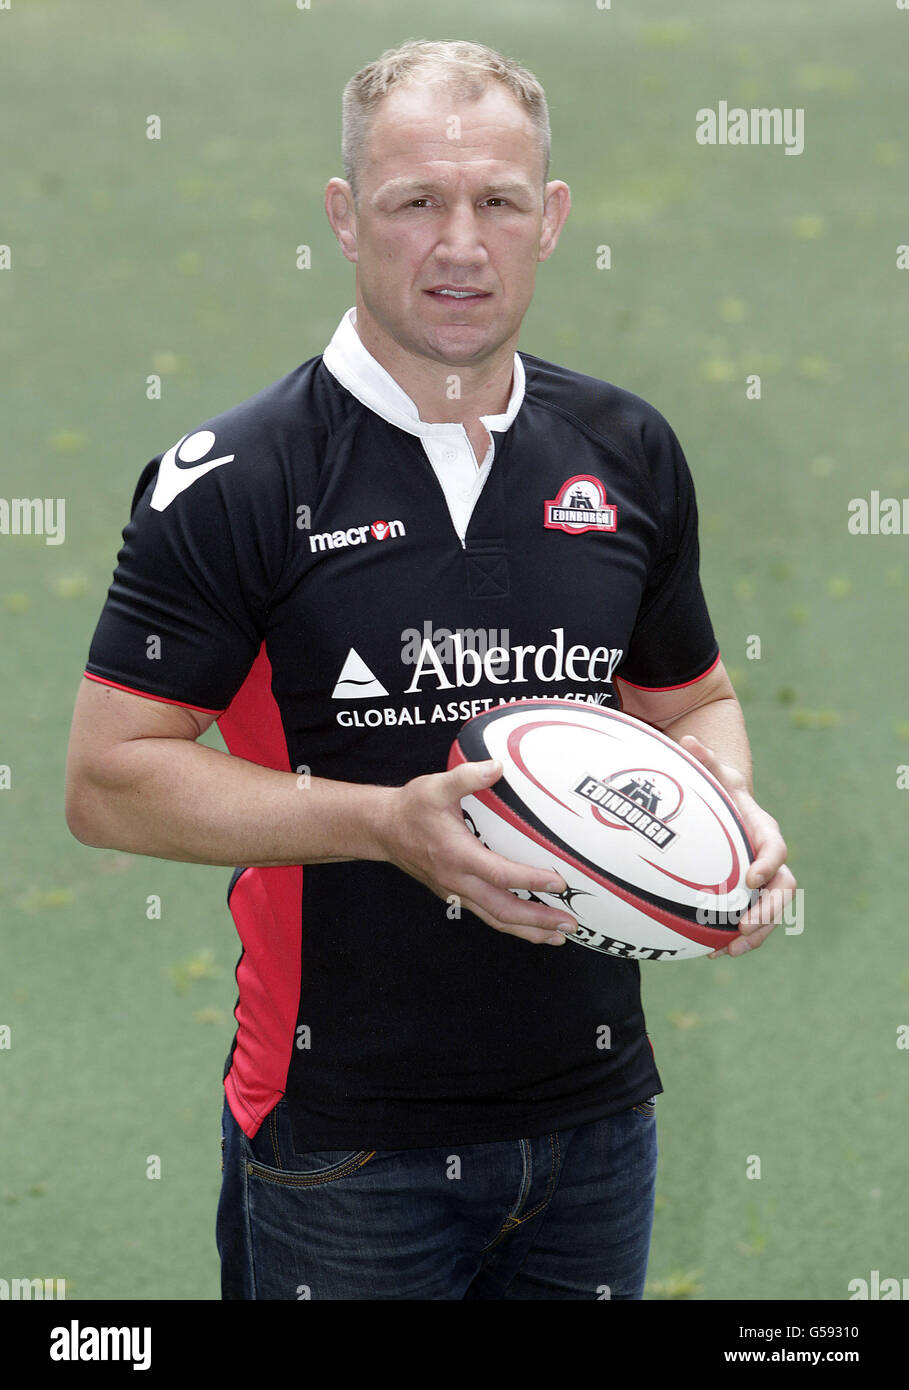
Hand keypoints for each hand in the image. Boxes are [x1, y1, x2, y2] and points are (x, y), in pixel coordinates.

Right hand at [381, 759, 578, 945]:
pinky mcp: (455, 895)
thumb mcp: (436, 786)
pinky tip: (530, 927)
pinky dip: (512, 925)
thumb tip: (497, 766)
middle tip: (569, 924)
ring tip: (558, 937)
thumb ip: (466, 776)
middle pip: (503, 910)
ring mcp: (456, 892)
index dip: (531, 881)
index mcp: (457, 855)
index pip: (500, 875)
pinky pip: (487, 915)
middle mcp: (458, 880)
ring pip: (496, 919)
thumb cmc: (411, 808)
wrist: (383, 829)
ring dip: (529, 931)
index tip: (559, 882)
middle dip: (538, 920)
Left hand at [678, 735, 796, 957]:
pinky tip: (714, 952)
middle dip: (768, 910)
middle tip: (744, 925)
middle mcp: (768, 858)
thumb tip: (686, 740)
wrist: (723, 809)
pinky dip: (737, 938)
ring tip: (731, 949)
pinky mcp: (747, 896)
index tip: (750, 879)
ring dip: (756, 933)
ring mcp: (761, 880)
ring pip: (770, 911)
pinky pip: (751, 920)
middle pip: (782, 888)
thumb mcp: (711, 774)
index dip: (767, 864)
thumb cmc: (717, 790)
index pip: (775, 849)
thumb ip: (703, 760)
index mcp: (763, 829)